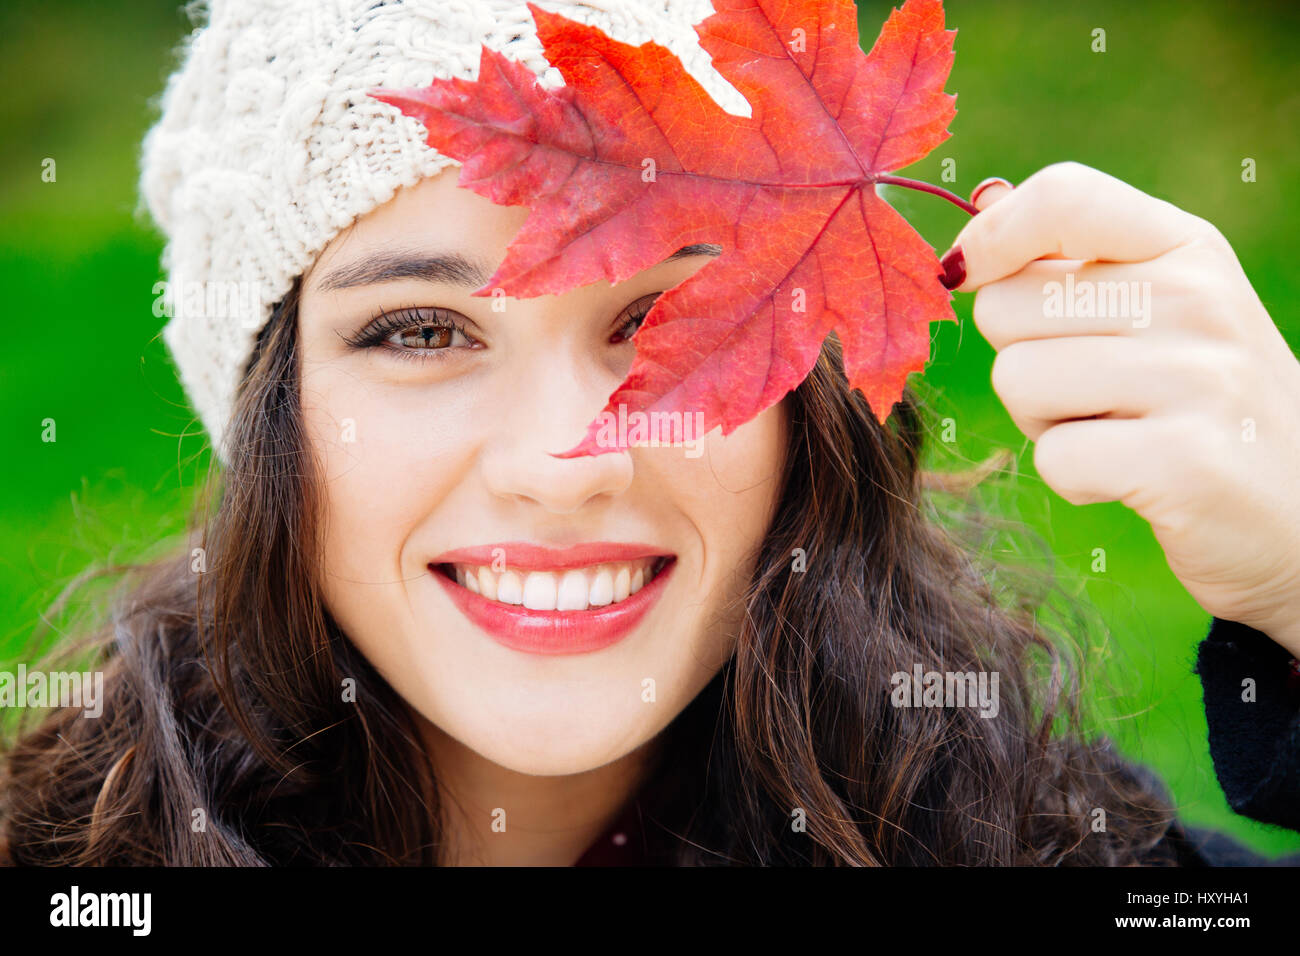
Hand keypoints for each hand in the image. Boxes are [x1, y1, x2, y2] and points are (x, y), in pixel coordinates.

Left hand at [945, 162, 1299, 657]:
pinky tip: (1131, 477)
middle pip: (1005, 306)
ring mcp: (1198, 377)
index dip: (991, 236)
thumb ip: (1073, 257)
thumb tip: (985, 198)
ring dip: (1043, 423)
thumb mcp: (1161, 309)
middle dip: (1021, 357)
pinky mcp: (1185, 461)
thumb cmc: (1202, 404)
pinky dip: (1074, 479)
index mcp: (1187, 247)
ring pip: (1016, 381)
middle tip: (1092, 393)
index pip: (1063, 196)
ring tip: (1117, 431)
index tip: (968, 275)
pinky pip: (1053, 457)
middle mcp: (1197, 298)